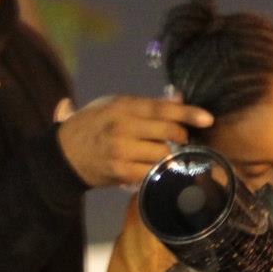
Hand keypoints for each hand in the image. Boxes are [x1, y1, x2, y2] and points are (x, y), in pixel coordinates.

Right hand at [58, 95, 212, 187]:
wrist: (63, 154)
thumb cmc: (93, 125)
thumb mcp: (114, 106)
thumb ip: (147, 104)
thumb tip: (179, 98)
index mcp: (123, 106)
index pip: (162, 109)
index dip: (188, 113)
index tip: (208, 118)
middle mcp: (123, 126)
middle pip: (168, 133)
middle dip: (180, 137)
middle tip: (178, 138)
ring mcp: (122, 150)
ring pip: (163, 154)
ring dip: (167, 155)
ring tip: (159, 152)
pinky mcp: (121, 171)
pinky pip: (152, 173)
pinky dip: (157, 171)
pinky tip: (153, 168)